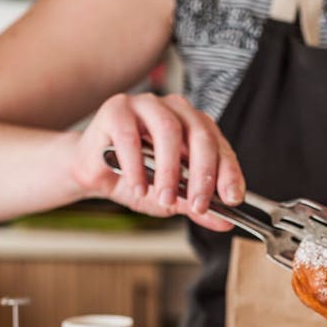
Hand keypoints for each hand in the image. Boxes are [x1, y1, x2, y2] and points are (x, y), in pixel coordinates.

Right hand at [71, 92, 245, 229]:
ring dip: (169, 169)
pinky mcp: (117, 109)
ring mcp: (147, 105)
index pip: (220, 146)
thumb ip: (197, 207)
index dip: (229, 172)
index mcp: (195, 127)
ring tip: (165, 198)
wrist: (95, 172)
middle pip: (200, 135)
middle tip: (198, 205)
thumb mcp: (172, 200)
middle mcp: (176, 110)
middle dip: (202, 174)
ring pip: (168, 130)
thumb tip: (225, 222)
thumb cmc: (135, 178)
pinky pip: (130, 136)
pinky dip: (136, 166)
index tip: (232, 199)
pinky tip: (138, 188)